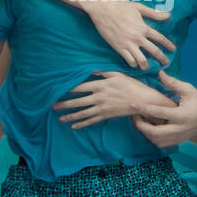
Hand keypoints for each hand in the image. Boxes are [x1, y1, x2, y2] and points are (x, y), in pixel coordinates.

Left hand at [53, 71, 177, 128]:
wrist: (142, 101)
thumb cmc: (131, 85)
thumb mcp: (117, 74)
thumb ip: (102, 73)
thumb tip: (90, 70)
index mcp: (100, 85)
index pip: (80, 87)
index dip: (69, 89)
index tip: (58, 90)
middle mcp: (99, 97)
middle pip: (78, 101)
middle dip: (64, 104)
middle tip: (53, 106)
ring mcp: (102, 108)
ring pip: (83, 113)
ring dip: (70, 116)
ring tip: (60, 118)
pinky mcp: (106, 116)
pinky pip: (92, 121)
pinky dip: (82, 124)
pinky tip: (74, 126)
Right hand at [86, 0, 175, 70]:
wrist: (102, 9)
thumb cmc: (120, 6)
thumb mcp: (138, 7)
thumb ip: (154, 13)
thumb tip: (168, 15)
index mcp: (143, 28)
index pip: (160, 38)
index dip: (168, 44)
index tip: (173, 49)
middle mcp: (137, 37)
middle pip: (154, 51)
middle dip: (162, 59)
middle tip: (166, 63)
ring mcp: (128, 44)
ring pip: (141, 60)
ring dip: (146, 65)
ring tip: (148, 67)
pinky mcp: (118, 47)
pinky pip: (129, 60)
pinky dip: (133, 64)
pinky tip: (135, 64)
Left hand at [132, 69, 196, 146]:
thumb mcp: (188, 89)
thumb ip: (172, 83)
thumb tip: (159, 73)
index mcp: (182, 115)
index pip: (159, 112)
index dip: (144, 108)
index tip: (132, 103)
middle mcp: (180, 128)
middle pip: (155, 133)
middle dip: (141, 126)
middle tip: (133, 116)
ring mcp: (179, 137)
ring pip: (157, 141)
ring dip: (145, 133)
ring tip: (139, 122)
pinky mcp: (178, 141)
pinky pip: (161, 144)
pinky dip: (152, 138)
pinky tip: (148, 129)